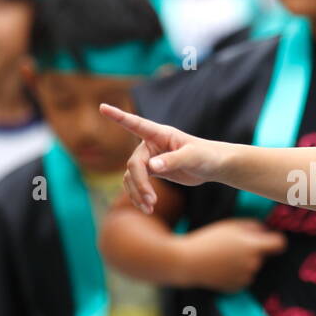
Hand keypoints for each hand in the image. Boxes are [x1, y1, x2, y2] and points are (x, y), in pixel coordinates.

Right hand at [100, 104, 230, 212]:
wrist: (213, 166)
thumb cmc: (206, 155)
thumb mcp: (192, 157)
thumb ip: (173, 160)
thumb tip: (152, 166)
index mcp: (160, 134)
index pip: (136, 124)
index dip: (118, 116)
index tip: (102, 107)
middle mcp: (150, 144)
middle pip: (134, 164)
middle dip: (140, 183)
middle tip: (151, 201)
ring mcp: (149, 158)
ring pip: (131, 176)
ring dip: (137, 193)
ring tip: (149, 209)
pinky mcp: (152, 171)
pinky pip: (136, 183)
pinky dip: (139, 196)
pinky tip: (147, 208)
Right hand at [177, 218, 286, 292]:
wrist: (187, 262)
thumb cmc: (208, 240)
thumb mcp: (231, 225)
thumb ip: (253, 227)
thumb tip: (265, 231)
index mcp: (253, 247)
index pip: (280, 244)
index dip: (276, 240)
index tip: (270, 239)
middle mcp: (253, 264)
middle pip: (263, 255)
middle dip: (253, 250)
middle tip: (233, 245)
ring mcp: (245, 278)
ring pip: (253, 267)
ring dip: (245, 262)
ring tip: (224, 256)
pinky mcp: (236, 287)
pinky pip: (243, 278)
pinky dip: (236, 273)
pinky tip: (221, 267)